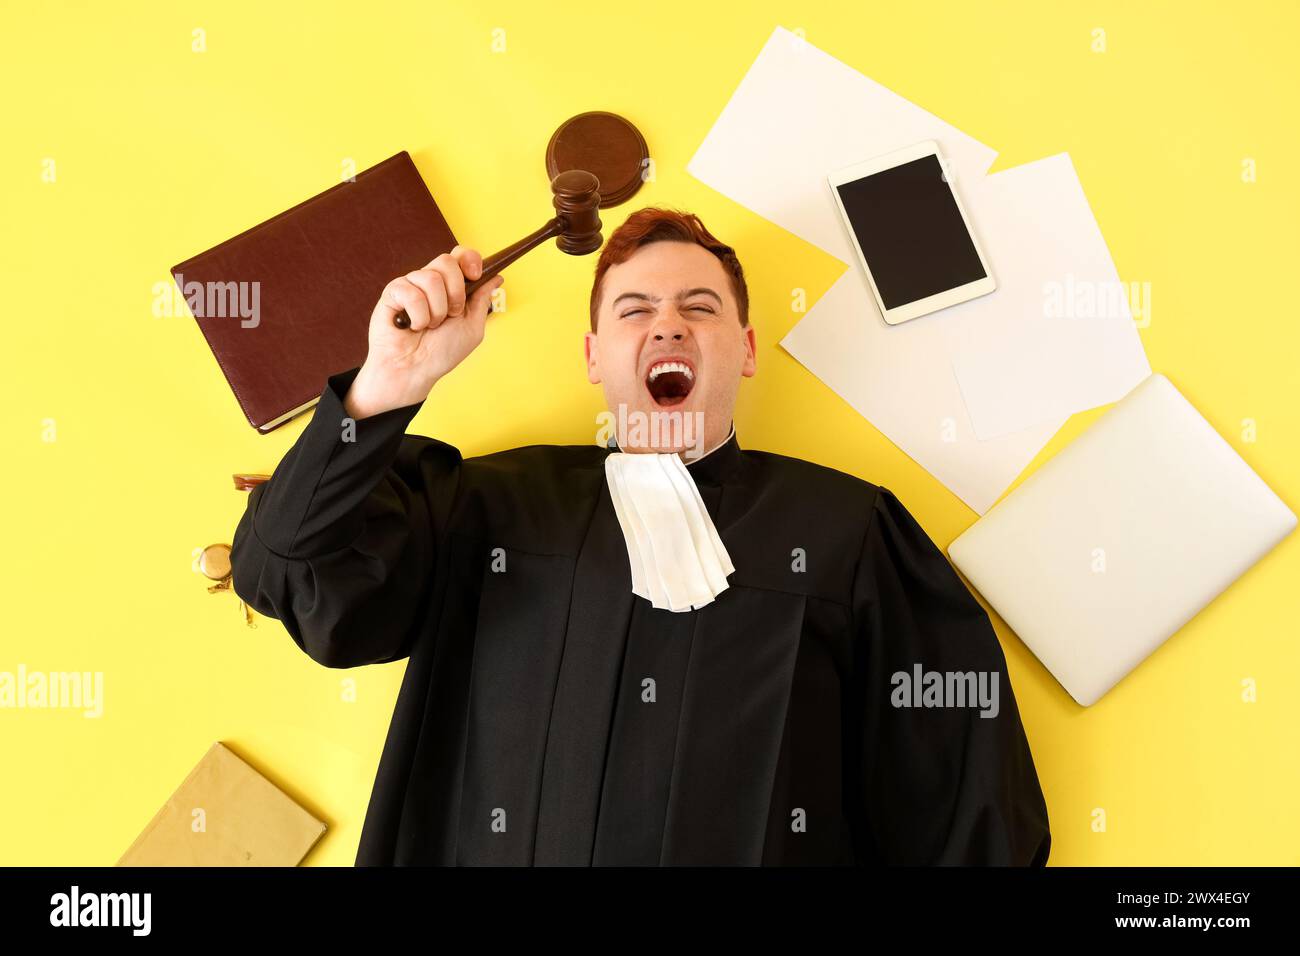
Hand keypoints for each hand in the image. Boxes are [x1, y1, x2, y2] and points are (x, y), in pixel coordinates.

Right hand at [344, 246, 503, 418]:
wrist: (415, 370)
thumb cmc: (441, 353)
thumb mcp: (472, 328)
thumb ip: (482, 300)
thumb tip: (497, 277)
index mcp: (451, 287)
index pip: (460, 256)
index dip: (469, 260)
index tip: (476, 275)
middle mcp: (431, 282)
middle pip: (447, 261)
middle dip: (455, 291)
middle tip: (452, 314)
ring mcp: (411, 285)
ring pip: (430, 277)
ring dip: (437, 310)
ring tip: (430, 326)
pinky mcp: (393, 292)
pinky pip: (411, 292)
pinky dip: (418, 316)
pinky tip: (413, 327)